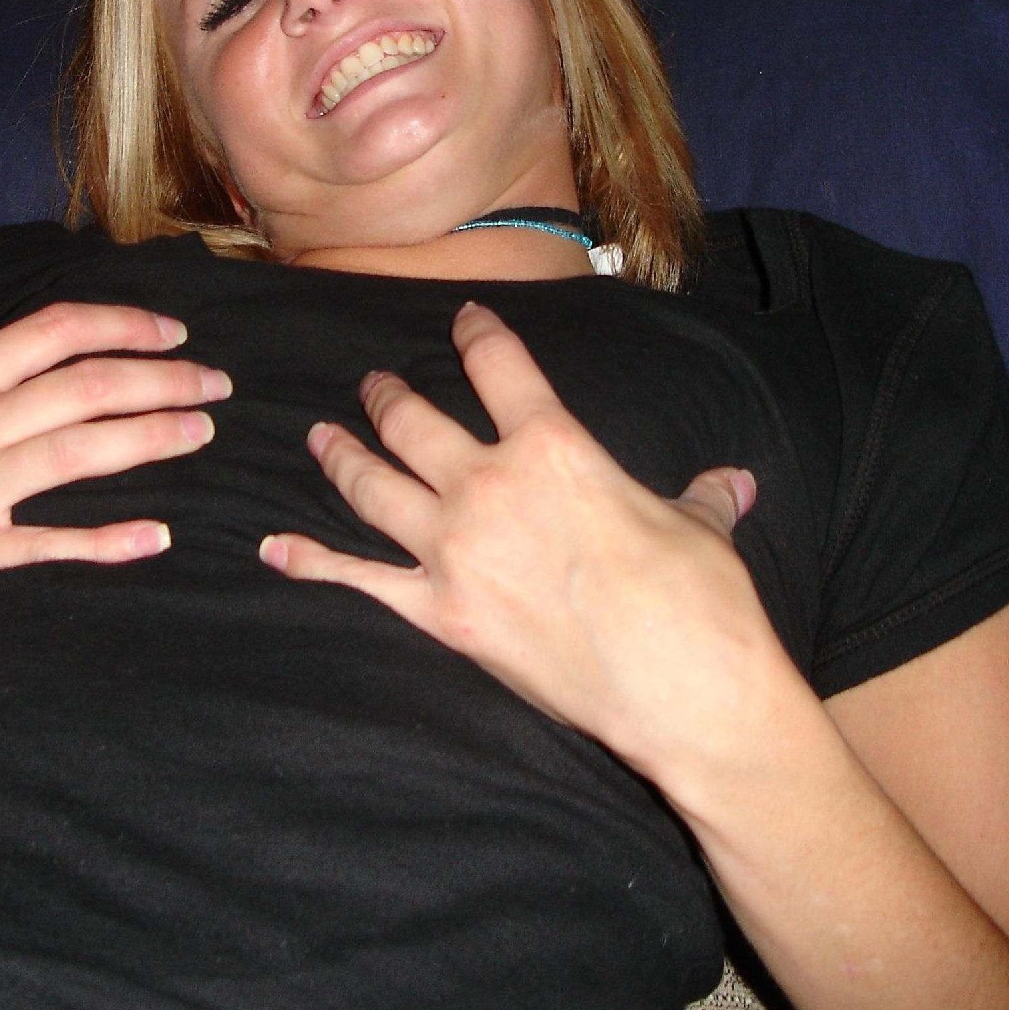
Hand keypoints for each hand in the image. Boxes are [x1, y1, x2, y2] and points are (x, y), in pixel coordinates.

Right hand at [0, 302, 225, 647]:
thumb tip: (19, 339)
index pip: (54, 331)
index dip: (125, 326)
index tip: (175, 335)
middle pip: (84, 387)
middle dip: (162, 381)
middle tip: (215, 387)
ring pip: (76, 451)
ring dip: (150, 438)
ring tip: (201, 435)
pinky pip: (47, 545)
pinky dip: (107, 541)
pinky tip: (156, 536)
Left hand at [259, 302, 795, 786]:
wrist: (682, 690)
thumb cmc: (700, 602)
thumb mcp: (703, 529)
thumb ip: (702, 498)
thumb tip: (734, 484)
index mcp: (554, 446)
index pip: (500, 368)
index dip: (478, 333)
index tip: (464, 319)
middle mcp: (489, 485)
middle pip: (414, 423)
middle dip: (388, 397)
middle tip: (374, 386)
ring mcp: (454, 551)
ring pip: (373, 487)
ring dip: (341, 457)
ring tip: (320, 437)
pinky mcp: (441, 615)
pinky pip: (359, 581)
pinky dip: (311, 563)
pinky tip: (274, 548)